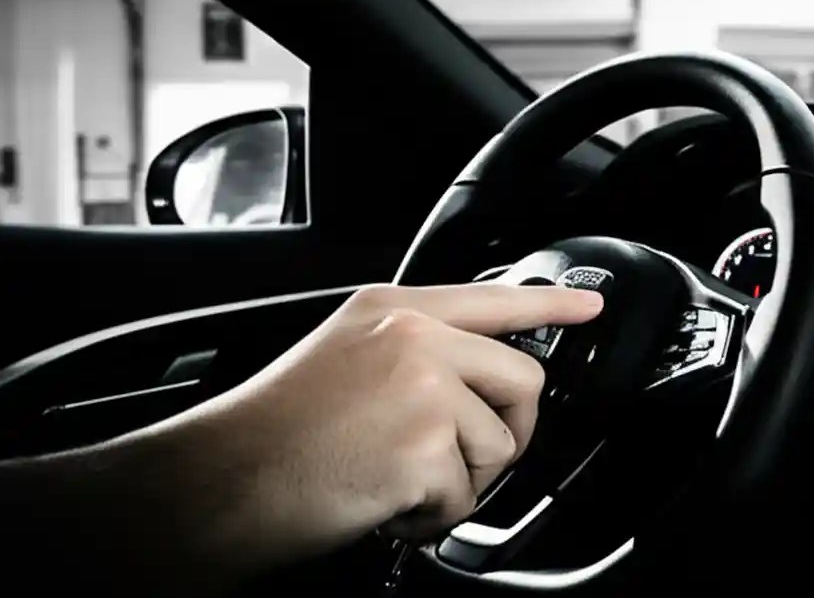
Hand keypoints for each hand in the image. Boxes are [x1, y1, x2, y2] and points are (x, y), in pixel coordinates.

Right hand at [170, 283, 602, 573]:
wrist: (222, 480)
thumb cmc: (274, 430)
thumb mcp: (347, 354)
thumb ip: (414, 350)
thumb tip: (478, 377)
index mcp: (394, 309)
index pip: (494, 296)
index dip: (552, 304)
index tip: (590, 308)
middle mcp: (414, 336)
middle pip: (523, 379)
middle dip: (505, 431)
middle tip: (455, 455)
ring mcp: (422, 386)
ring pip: (501, 445)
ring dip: (458, 481)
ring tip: (396, 479)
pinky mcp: (424, 443)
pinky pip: (467, 496)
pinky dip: (432, 516)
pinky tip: (385, 502)